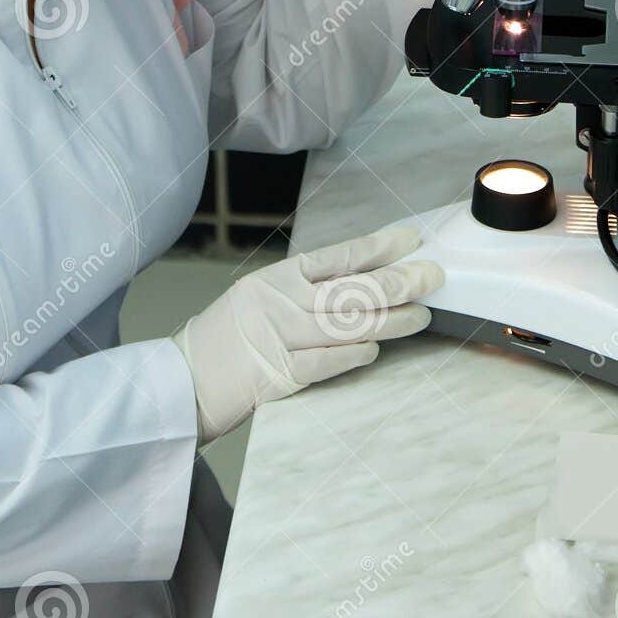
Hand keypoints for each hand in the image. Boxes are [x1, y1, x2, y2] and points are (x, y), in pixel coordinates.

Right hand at [170, 224, 441, 442]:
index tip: (410, 238)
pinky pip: (328, 361)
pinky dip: (357, 354)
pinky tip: (378, 348)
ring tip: (422, 314)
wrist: (184, 379)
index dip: (377, 246)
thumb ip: (301, 288)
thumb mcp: (257, 295)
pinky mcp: (281, 376)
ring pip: (349, 325)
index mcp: (276, 278)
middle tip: (433, 275)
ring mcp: (281, 339)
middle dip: (399, 280)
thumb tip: (360, 280)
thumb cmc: (225, 336)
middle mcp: (281, 303)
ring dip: (392, 320)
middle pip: (353, 289)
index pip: (337, 256)